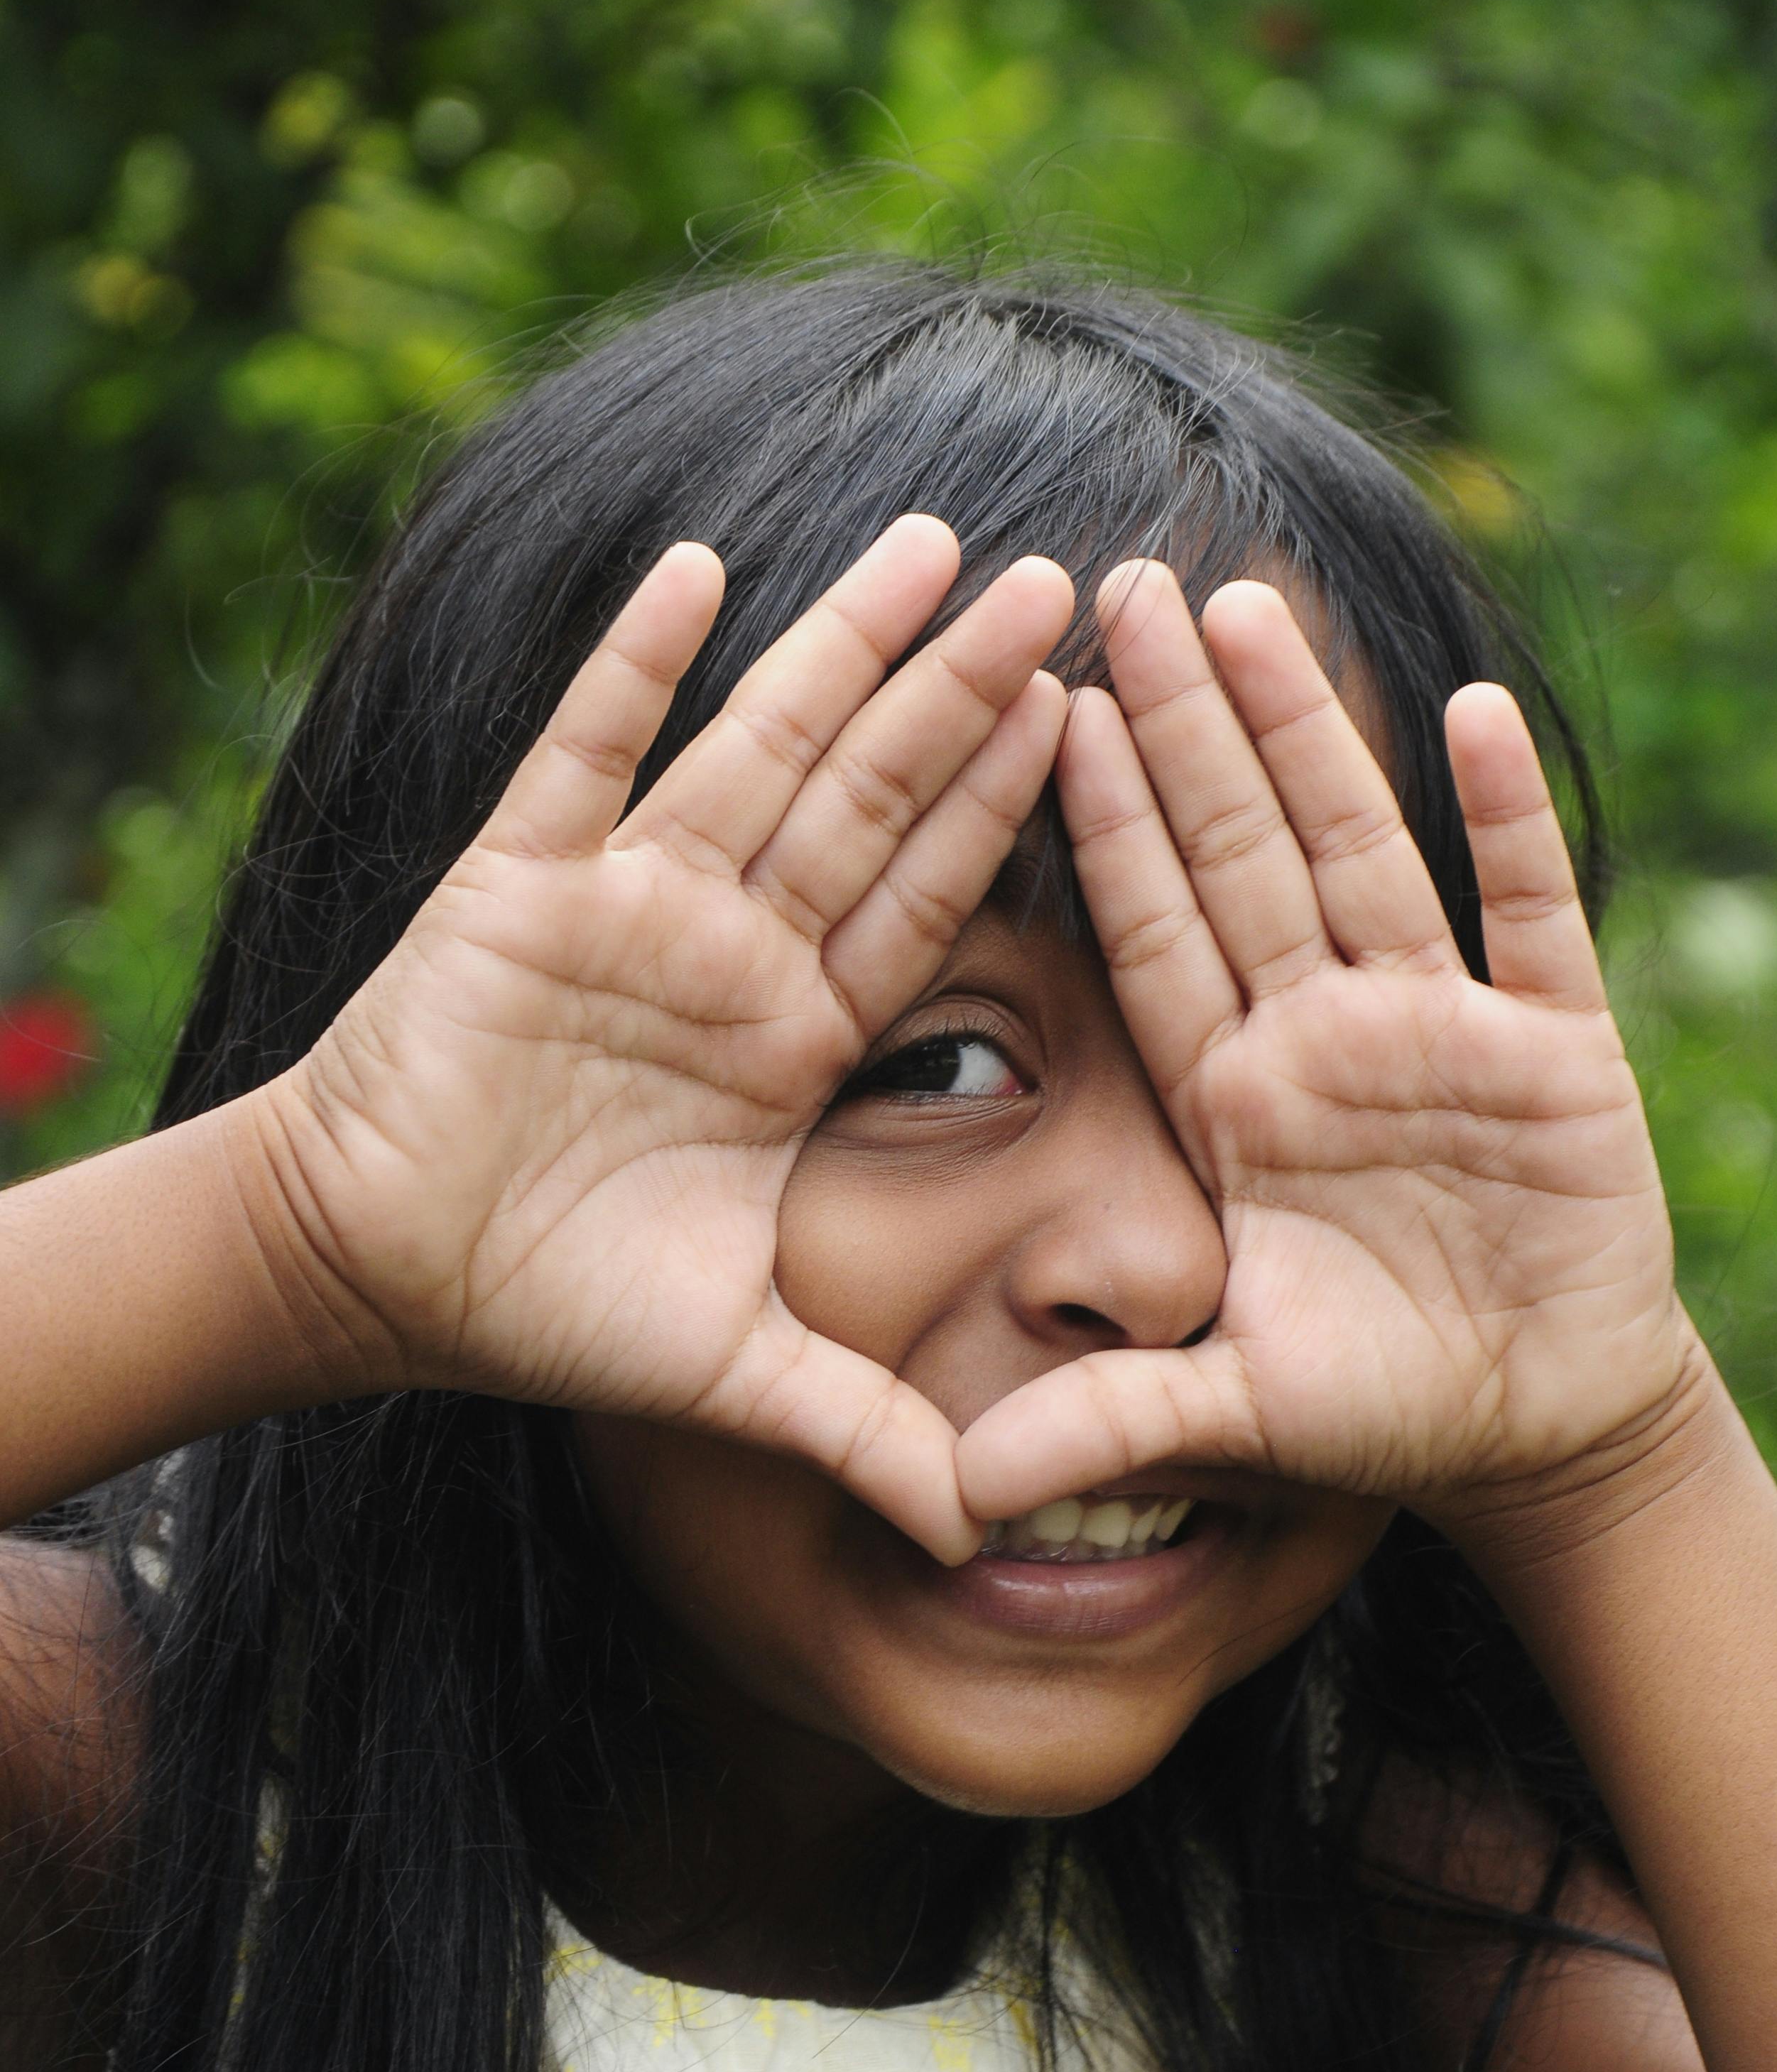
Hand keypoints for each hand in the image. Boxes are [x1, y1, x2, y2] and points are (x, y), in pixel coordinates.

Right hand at [241, 519, 1072, 1561]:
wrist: (381, 1271)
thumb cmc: (549, 1305)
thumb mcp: (735, 1378)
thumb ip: (863, 1431)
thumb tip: (988, 1528)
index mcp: (795, 1039)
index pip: (930, 906)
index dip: (1011, 816)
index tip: (1099, 722)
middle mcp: (730, 951)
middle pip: (871, 797)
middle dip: (965, 694)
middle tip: (1069, 583)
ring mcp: (627, 903)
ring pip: (756, 748)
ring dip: (838, 646)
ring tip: (932, 542)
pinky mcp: (516, 883)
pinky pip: (583, 753)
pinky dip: (634, 665)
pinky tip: (697, 569)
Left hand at [954, 563, 1689, 1529]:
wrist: (1536, 1428)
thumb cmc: (1378, 1408)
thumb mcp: (1229, 1418)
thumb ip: (1099, 1427)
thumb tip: (947, 1499)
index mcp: (1233, 1102)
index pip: (1149, 938)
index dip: (1098, 829)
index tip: (1039, 714)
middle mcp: (1323, 1040)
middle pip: (1240, 857)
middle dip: (1181, 727)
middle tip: (1117, 588)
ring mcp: (1441, 1031)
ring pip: (1362, 851)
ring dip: (1309, 736)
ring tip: (1249, 607)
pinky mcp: (1557, 1052)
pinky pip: (1527, 915)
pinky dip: (1507, 821)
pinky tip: (1470, 712)